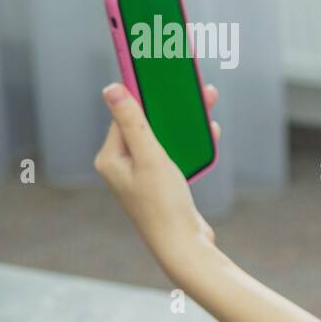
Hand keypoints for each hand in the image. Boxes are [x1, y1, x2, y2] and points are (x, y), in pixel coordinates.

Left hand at [94, 81, 221, 283]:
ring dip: (185, 123)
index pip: (125, 116)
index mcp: (112, 158)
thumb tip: (112, 89)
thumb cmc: (163, 205)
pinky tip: (208, 132)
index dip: (144, 95)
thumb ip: (133, 122)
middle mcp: (124, 166)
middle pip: (148, 124)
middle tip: (191, 87)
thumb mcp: (150, 157)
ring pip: (165, 137)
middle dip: (170, 107)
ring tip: (205, 103)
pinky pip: (176, 153)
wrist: (184, 245)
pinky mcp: (163, 183)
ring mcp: (143, 175)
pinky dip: (191, 142)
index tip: (159, 75)